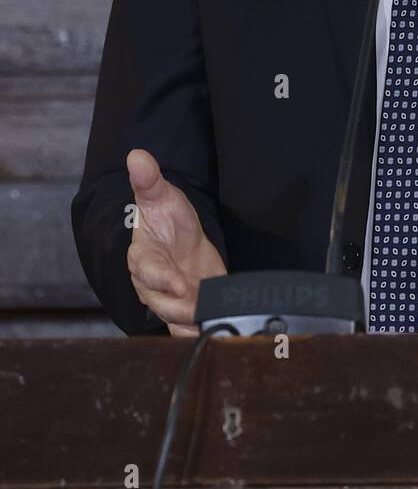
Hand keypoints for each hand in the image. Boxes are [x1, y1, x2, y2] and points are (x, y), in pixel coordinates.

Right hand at [126, 148, 226, 335]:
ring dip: (191, 320)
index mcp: (143, 256)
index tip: (178, 283)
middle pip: (160, 301)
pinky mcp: (182, 314)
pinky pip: (185, 331)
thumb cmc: (170, 222)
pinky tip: (210, 331)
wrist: (184, 245)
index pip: (147, 271)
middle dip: (179, 306)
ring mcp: (166, 301)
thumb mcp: (163, 198)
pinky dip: (196, 333)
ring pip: (174, 319)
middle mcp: (150, 284)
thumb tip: (137, 155)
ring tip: (209, 316)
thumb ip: (150, 181)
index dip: (162, 279)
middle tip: (198, 304)